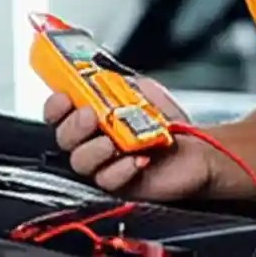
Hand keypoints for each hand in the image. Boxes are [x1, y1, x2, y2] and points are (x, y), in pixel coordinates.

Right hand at [43, 76, 214, 201]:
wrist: (199, 151)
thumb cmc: (170, 125)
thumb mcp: (145, 92)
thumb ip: (121, 83)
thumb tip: (105, 71)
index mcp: (94, 116)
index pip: (60, 114)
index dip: (56, 107)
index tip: (63, 98)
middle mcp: (94, 141)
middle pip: (64, 139)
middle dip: (73, 126)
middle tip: (89, 116)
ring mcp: (105, 164)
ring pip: (80, 162)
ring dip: (92, 150)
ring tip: (111, 141)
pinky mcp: (120, 185)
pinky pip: (108, 181)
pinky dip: (120, 169)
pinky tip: (137, 159)